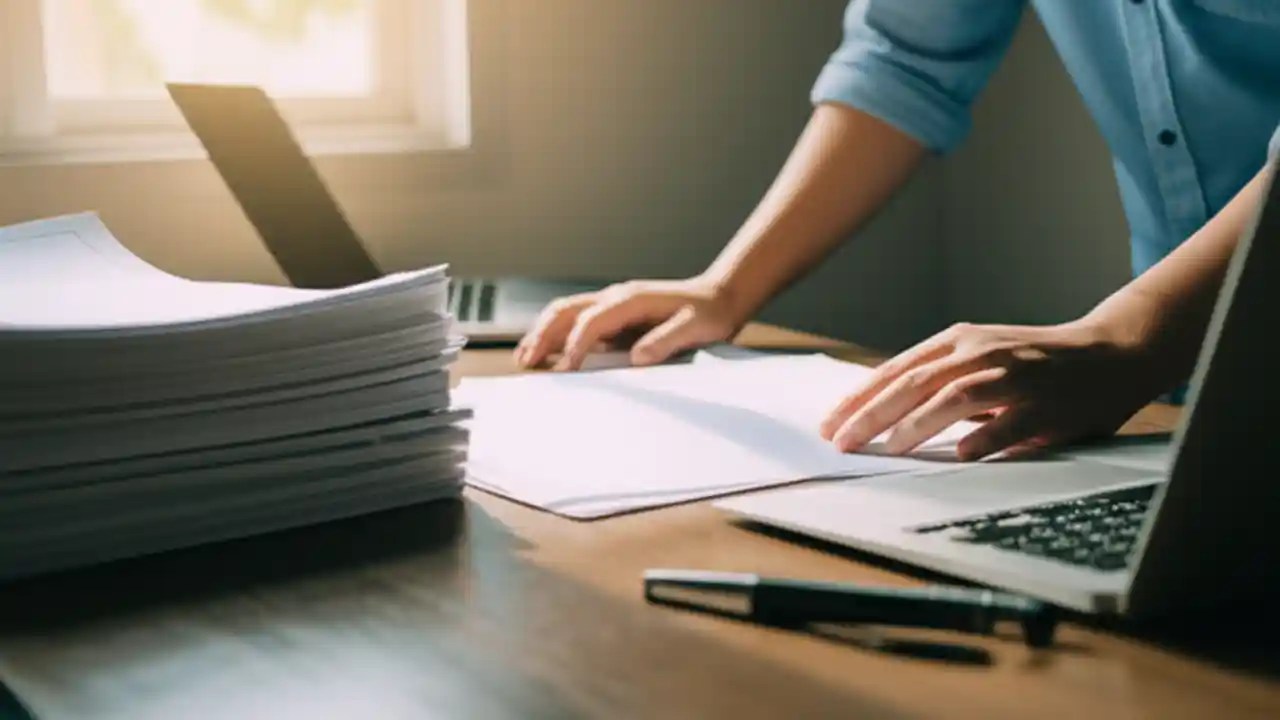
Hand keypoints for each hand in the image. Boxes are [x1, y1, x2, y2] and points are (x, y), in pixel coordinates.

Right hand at [514, 277, 746, 369]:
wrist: (719, 298)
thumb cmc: (709, 312)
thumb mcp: (696, 326)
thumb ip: (666, 339)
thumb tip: (637, 357)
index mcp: (630, 299)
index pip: (591, 320)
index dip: (576, 345)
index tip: (567, 370)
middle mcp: (615, 298)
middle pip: (566, 310)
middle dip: (542, 335)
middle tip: (526, 362)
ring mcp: (612, 307)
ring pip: (565, 314)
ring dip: (542, 334)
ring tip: (525, 359)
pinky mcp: (614, 319)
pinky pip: (577, 324)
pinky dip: (557, 338)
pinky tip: (548, 356)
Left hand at [818, 320, 1160, 460]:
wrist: (1111, 353)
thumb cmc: (1034, 361)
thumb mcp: (979, 356)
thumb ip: (936, 377)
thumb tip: (878, 409)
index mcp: (958, 340)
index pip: (896, 370)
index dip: (859, 399)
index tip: (829, 425)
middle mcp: (981, 352)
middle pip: (914, 384)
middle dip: (872, 415)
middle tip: (842, 443)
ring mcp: (1014, 376)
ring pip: (954, 398)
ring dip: (916, 425)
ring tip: (888, 448)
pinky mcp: (1046, 405)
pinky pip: (1008, 424)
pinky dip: (982, 440)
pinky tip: (959, 457)